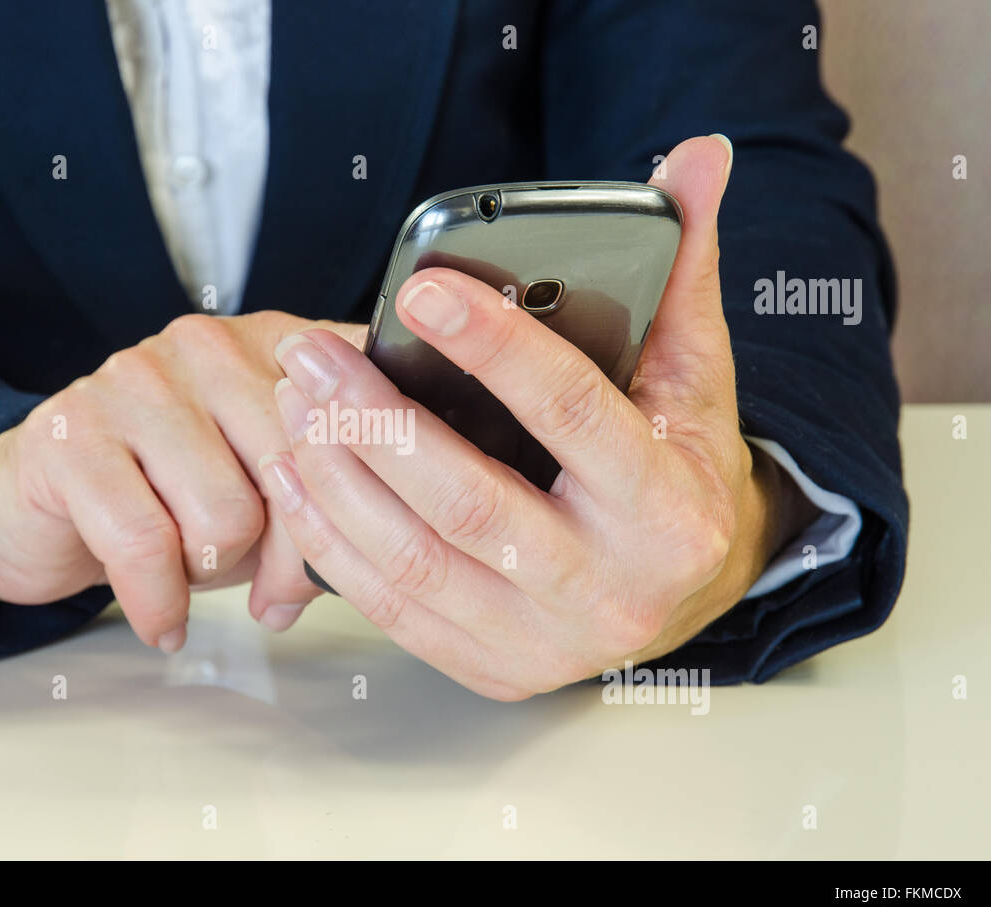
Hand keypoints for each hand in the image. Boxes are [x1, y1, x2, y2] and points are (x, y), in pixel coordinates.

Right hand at [0, 311, 364, 650]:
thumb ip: (333, 499)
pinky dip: (160, 603)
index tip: (356, 556)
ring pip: (228, 515)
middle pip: (301, 470)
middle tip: (274, 596)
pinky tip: (162, 617)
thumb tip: (366, 563)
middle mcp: (209, 344)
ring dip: (215, 574)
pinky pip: (145, 545)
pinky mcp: (71, 432)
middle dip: (293, 558)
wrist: (35, 502)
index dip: (369, 503)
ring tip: (193, 570)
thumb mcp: (269, 491)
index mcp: (277, 343)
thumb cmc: (171, 499)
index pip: (358, 416)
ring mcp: (135, 379)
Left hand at [257, 136, 814, 698]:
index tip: (422, 289)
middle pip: (471, 503)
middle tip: (311, 355)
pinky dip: (332, 539)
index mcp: (669, 510)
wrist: (680, 592)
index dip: (495, 349)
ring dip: (336, 476)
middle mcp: (610, 590)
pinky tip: (298, 473)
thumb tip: (696, 155)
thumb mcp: (692, 372)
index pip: (574, 416)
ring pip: (415, 560)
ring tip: (294, 401)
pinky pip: (392, 607)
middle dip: (375, 421)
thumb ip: (683, 267)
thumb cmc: (676, 467)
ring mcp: (545, 642)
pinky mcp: (492, 667)